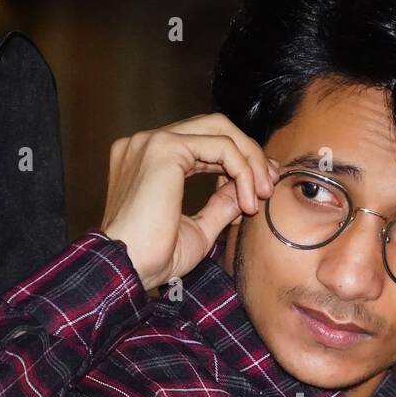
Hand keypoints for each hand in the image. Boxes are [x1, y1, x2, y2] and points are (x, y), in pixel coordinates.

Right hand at [99, 112, 277, 289]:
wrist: (127, 269)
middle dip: (249, 153)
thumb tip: (245, 189)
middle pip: (213, 127)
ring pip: (220, 130)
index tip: (261, 188)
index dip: (238, 161)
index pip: (202, 143)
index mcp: (148, 161)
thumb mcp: (198, 229)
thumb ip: (220, 204)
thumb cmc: (153, 259)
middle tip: (268, 186)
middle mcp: (146, 144)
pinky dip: (243, 171)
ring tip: (262, 195)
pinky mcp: (163, 148)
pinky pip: (221, 147)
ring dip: (250, 161)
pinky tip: (247, 201)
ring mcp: (152, 141)